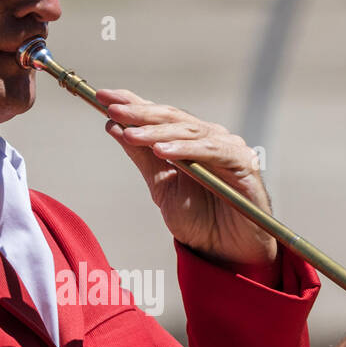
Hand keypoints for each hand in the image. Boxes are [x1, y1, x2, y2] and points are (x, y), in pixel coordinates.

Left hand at [97, 89, 277, 266]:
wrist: (227, 251)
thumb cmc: (199, 220)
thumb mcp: (161, 186)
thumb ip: (142, 157)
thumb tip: (113, 125)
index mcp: (190, 140)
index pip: (158, 115)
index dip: (132, 102)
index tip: (102, 95)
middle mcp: (209, 137)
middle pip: (172, 118)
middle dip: (140, 113)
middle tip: (112, 108)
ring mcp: (227, 147)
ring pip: (188, 131)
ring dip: (156, 132)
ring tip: (129, 134)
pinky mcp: (243, 162)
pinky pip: (211, 151)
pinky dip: (185, 149)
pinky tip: (161, 151)